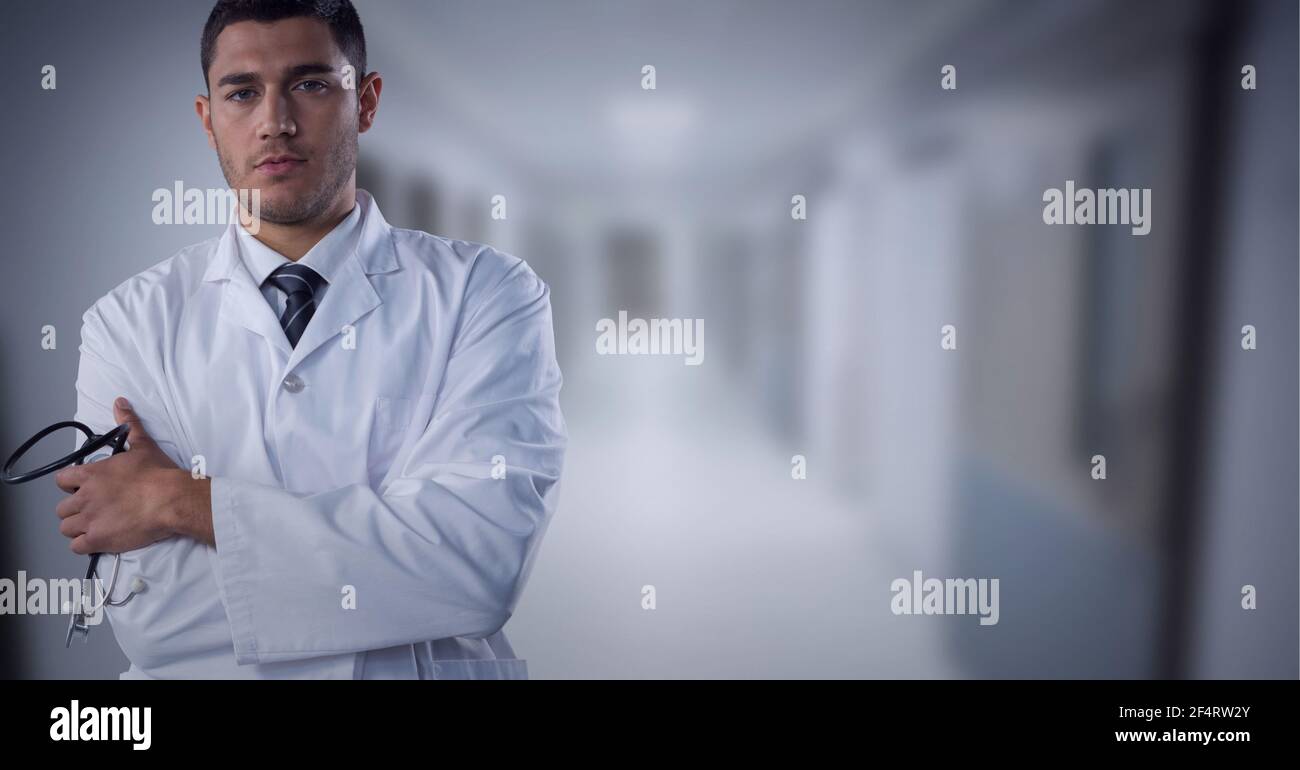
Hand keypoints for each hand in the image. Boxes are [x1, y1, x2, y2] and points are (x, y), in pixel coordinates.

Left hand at [53, 397, 209, 553]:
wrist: (172, 500)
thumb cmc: (158, 474)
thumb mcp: (142, 445)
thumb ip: (129, 423)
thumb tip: (120, 402)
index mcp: (92, 474)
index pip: (61, 480)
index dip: (71, 485)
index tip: (84, 488)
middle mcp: (85, 497)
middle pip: (62, 508)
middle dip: (75, 510)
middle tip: (94, 510)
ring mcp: (90, 520)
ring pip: (66, 528)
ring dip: (78, 528)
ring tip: (96, 526)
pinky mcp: (98, 539)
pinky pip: (76, 546)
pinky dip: (85, 544)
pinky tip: (99, 539)